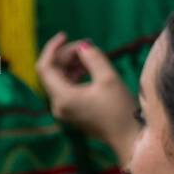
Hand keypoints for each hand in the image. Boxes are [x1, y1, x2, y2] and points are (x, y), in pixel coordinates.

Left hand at [36, 33, 139, 157]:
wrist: (129, 139)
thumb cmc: (121, 110)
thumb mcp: (109, 78)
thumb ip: (92, 56)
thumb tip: (83, 46)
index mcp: (63, 98)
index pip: (45, 66)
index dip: (52, 47)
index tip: (66, 35)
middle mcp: (58, 106)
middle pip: (52, 72)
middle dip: (66, 55)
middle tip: (88, 46)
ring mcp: (64, 111)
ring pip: (59, 79)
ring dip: (72, 64)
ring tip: (91, 57)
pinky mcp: (73, 113)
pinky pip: (67, 88)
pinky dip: (75, 76)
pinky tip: (89, 70)